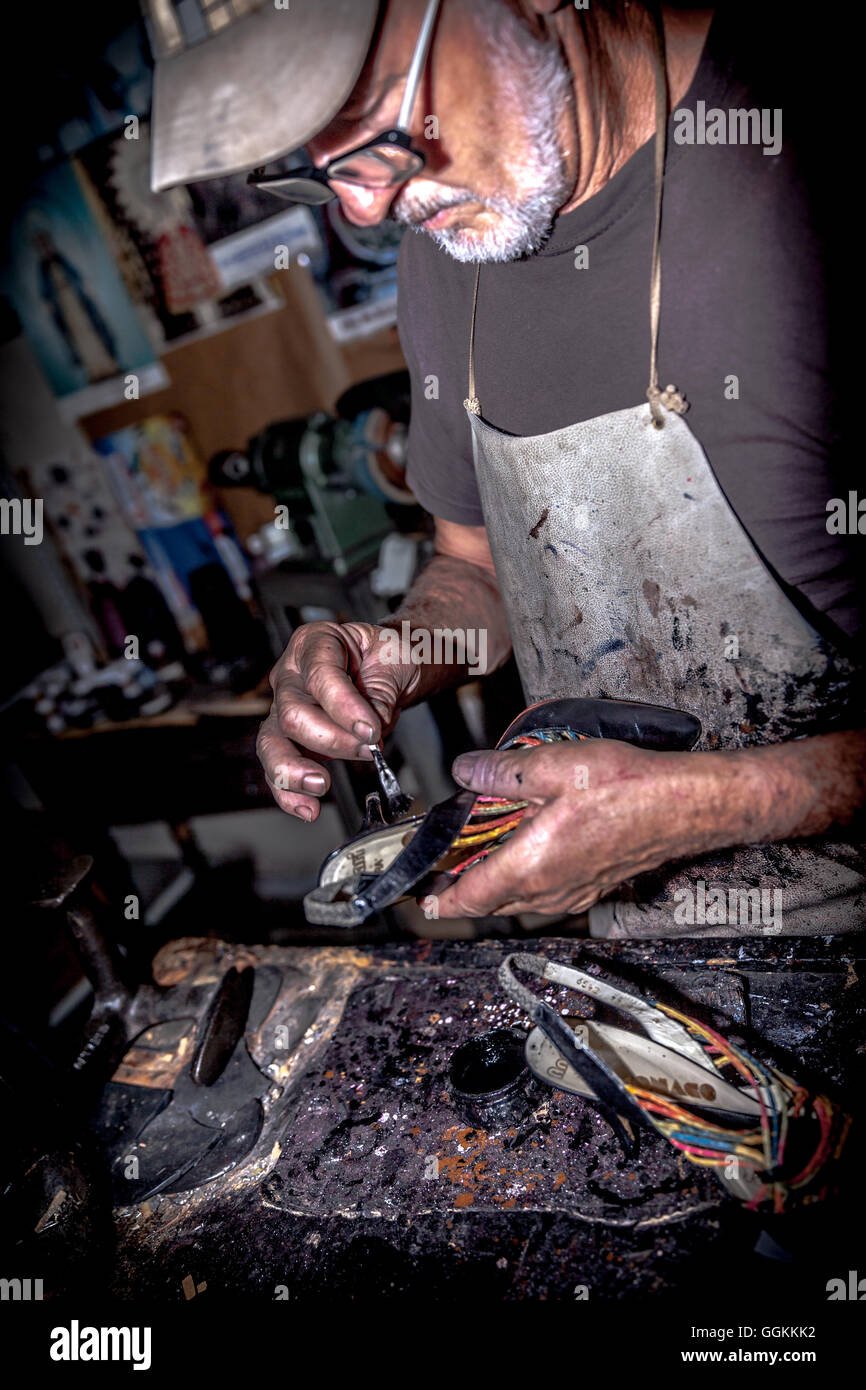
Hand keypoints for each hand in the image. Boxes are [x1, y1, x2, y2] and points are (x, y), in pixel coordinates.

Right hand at [256, 621, 419, 820]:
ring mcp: (285, 708)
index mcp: (315, 642)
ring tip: (319, 786)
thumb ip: (381, 695)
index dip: (343, 706)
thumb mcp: (396, 660)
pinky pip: (278, 768)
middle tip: (367, 750)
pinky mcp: (291, 740)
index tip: (371, 730)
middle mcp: (291, 674)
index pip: (319, 674)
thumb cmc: (390, 656)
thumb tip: (369, 733)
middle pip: (291, 712)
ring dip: (294, 770)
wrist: (390, 668)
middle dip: (330, 739)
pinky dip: (289, 793)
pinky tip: (306, 808)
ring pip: (272, 742)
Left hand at [432, 738, 756, 917]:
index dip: (440, 899)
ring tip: (483, 852)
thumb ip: (500, 772)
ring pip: (518, 899)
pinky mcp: (592, 886)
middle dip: (464, 886)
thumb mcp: (551, 766)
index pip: (469, 897)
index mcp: (530, 866)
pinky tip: (530, 849)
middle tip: (446, 862)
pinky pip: (545, 893)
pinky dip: (525, 878)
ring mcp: (573, 892)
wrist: (683, 806)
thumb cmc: (625, 788)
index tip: (421, 897)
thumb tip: (464, 772)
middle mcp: (549, 890)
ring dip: (495, 882)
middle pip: (491, 901)